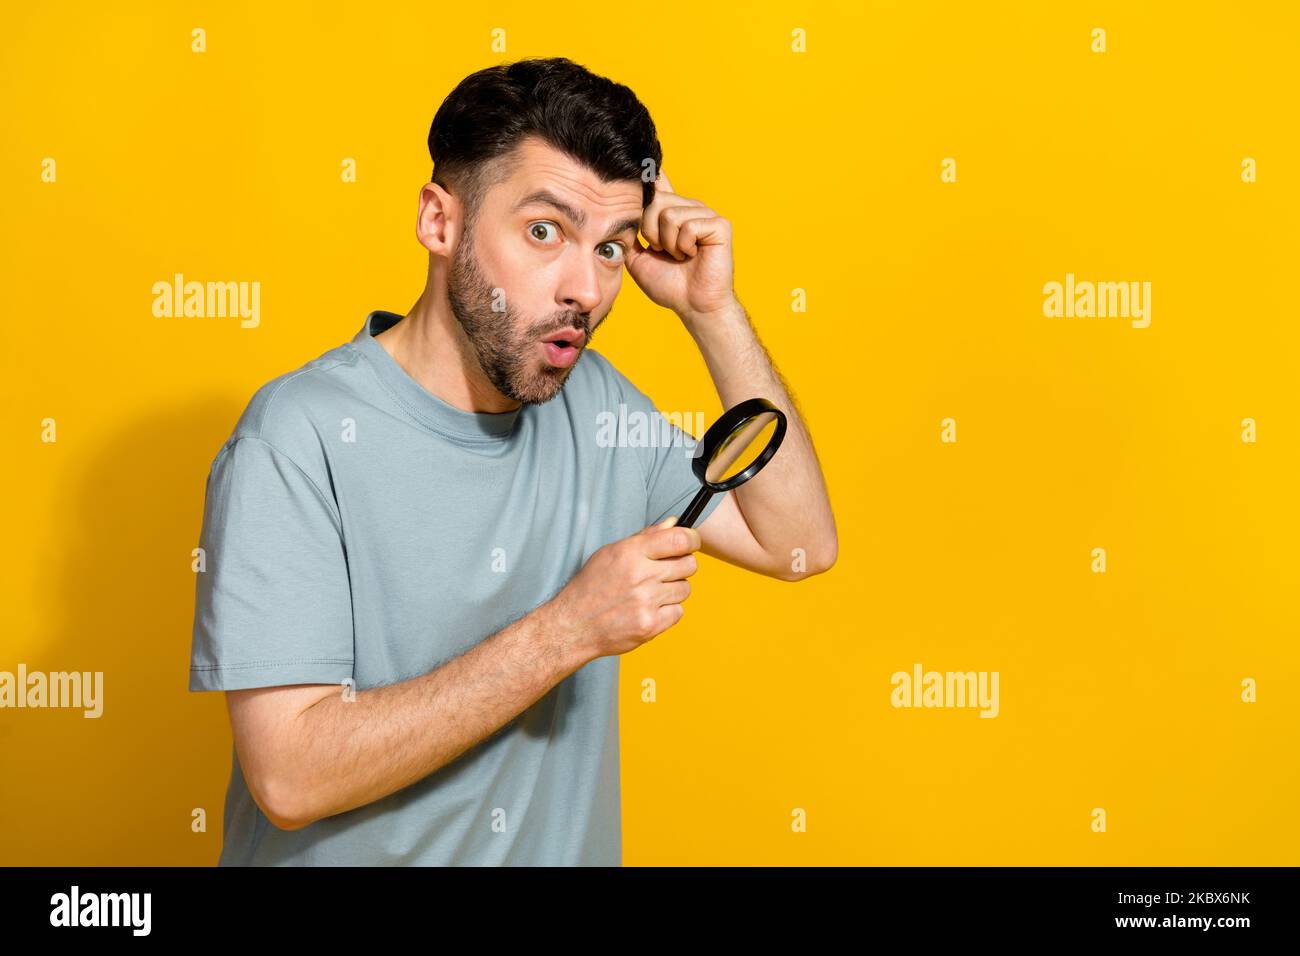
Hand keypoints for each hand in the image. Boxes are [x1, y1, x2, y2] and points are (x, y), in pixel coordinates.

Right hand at [544, 516, 701, 661]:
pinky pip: (678, 612)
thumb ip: (645, 538)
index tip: (690, 542)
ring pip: (685, 589)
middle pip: (689, 565)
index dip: (692, 539)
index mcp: (630, 553)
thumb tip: (674, 523)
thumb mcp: (610, 553)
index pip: (679, 540)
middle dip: (683, 565)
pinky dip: (668, 611)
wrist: (574, 625)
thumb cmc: (591, 587)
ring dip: (674, 590)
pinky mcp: (650, 625)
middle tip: (668, 570)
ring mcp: (646, 602)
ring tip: (652, 592)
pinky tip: (649, 609)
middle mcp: (640, 576)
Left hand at [624, 169, 737, 322]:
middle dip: (650, 230)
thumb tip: (615, 211)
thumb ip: (628, 232)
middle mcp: (688, 208)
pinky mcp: (718, 224)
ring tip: (680, 255)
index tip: (639, 155)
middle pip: (655, 200)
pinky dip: (684, 246)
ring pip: (670, 214)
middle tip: (662, 250)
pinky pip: (688, 224)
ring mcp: (705, 214)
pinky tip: (694, 255)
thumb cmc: (668, 285)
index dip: (649, 169)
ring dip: (668, 243)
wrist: (693, 306)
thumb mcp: (637, 256)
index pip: (658, 182)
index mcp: (671, 212)